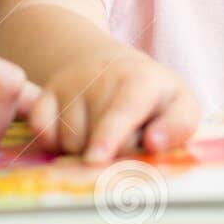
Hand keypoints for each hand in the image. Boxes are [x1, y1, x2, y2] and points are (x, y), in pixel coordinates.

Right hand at [29, 46, 200, 163]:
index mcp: (139, 80)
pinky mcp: (48, 91)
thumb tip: (155, 143)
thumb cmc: (154, 97)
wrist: (114, 65)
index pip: (121, 109)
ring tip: (102, 134)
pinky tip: (74, 132)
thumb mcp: (181, 105)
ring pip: (67, 139)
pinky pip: (41, 129)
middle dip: (107, 154)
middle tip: (125, 142)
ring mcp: (70, 82)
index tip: (98, 158)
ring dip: (84, 150)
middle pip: (92, 136)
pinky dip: (53, 141)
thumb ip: (178, 126)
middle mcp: (100, 76)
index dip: (109, 135)